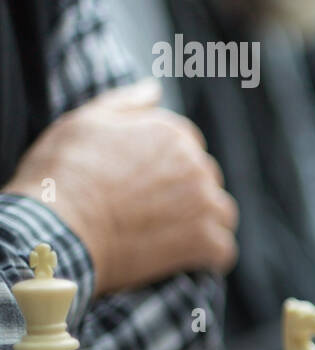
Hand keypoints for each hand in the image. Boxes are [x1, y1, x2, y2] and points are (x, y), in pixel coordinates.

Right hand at [2, 80, 238, 294]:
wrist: (57, 229)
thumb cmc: (62, 174)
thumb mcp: (84, 122)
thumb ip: (127, 103)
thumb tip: (155, 88)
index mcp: (172, 133)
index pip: (188, 147)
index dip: (166, 168)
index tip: (142, 186)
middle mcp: (196, 164)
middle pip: (205, 180)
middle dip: (185, 195)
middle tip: (148, 214)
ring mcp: (204, 203)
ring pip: (221, 213)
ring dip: (203, 224)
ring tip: (167, 237)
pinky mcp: (204, 241)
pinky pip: (223, 250)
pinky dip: (209, 257)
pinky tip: (185, 261)